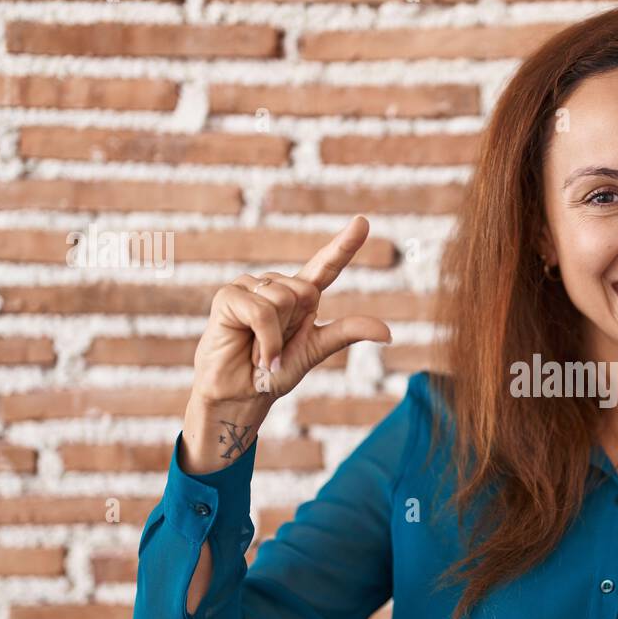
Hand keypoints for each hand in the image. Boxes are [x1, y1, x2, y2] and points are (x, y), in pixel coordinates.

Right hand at [189, 215, 392, 412]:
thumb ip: (347, 333)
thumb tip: (388, 333)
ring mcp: (250, 286)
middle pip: (306, 291)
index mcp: (300, 296)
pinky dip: (265, 340)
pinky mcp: (228, 295)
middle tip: (276, 347)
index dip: (344, 245)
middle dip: (294, 326)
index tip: (363, 222)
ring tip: (262, 351)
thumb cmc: (275, 373)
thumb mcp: (316, 349)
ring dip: (277, 337)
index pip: (326, 266)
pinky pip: (261, 311)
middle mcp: (276, 285)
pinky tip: (256, 355)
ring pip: (284, 299)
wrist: (241, 396)